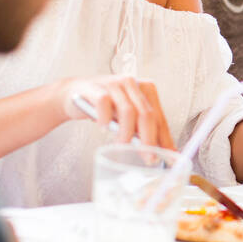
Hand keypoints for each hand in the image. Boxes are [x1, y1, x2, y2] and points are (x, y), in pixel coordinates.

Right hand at [60, 75, 174, 149]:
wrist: (73, 93)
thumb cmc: (106, 106)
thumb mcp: (127, 116)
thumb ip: (143, 129)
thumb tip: (161, 151)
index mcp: (146, 89)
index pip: (159, 117)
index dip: (164, 138)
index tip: (168, 156)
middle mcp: (132, 83)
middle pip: (146, 114)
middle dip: (149, 140)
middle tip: (149, 158)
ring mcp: (114, 84)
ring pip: (128, 111)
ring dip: (126, 133)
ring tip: (122, 146)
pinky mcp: (96, 88)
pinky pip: (104, 103)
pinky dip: (105, 119)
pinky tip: (104, 129)